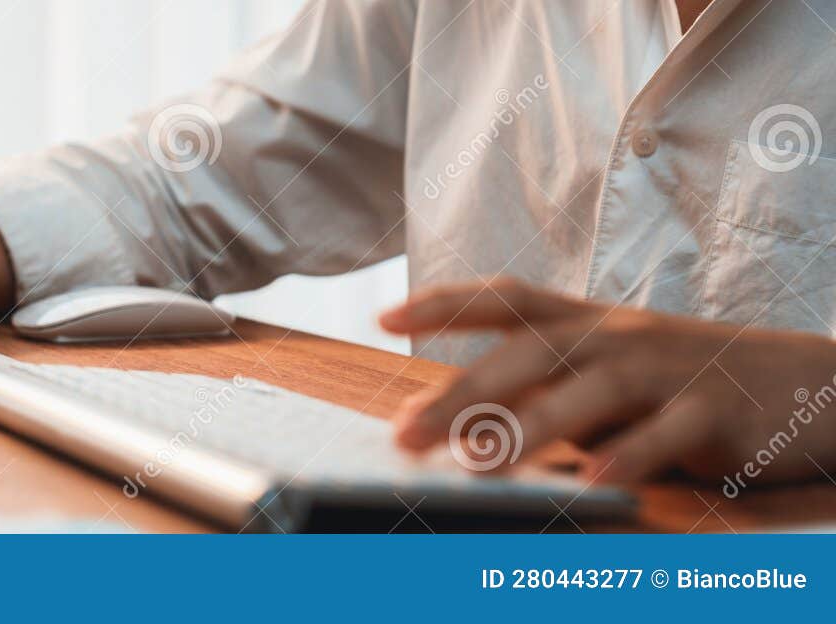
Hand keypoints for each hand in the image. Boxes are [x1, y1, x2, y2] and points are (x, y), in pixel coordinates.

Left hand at [379, 278, 835, 486]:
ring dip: (529, 427)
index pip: (506, 299)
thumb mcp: (608, 378)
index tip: (384, 315)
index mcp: (589, 324)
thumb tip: (463, 423)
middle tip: (406, 431)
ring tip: (476, 463)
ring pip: (590, 390)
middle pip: (530, 355)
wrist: (810, 380)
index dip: (445, 302)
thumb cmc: (686, 383)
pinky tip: (594, 482)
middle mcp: (619, 338)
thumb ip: (543, 392)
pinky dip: (631, 455)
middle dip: (462, 392)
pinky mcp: (714, 410)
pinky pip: (667, 433)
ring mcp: (668, 370)